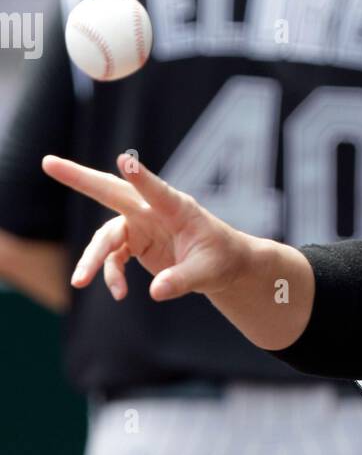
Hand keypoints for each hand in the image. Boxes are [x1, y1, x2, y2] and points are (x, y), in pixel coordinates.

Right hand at [42, 153, 248, 303]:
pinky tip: (120, 293)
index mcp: (176, 207)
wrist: (221, 265)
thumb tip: (156, 292)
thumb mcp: (207, 272)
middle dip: (79, 178)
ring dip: (92, 259)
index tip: (124, 161)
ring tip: (79, 282)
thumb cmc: (220, 259)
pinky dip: (111, 275)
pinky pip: (112, 258)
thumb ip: (182, 280)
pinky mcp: (133, 242)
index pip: (155, 190)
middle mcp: (152, 210)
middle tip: (47, 163)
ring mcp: (139, 224)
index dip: (140, 177)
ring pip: (105, 237)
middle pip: (110, 191)